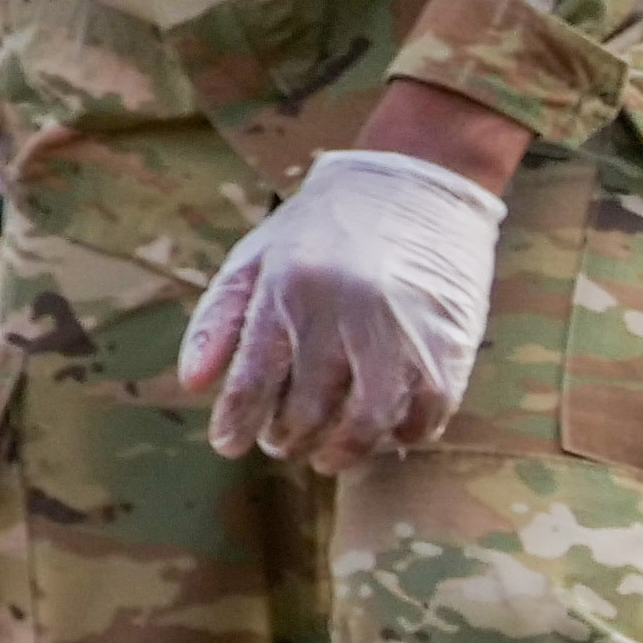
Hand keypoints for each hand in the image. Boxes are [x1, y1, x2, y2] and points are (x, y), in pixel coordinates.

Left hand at [180, 145, 505, 470]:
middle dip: (286, 438)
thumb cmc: (321, 228)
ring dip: (342, 452)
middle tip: (279, 445)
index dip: (236, 422)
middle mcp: (342, 311)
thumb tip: (192, 384)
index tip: (228, 446)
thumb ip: (219, 320)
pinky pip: (425, 412)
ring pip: (365, 421)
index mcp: (287, 289)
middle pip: (306, 408)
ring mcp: (399, 329)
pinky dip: (402, 435)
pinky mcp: (449, 342)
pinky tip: (384, 436)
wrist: (414, 185)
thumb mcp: (256, 257)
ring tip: (325, 457)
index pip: (252, 379)